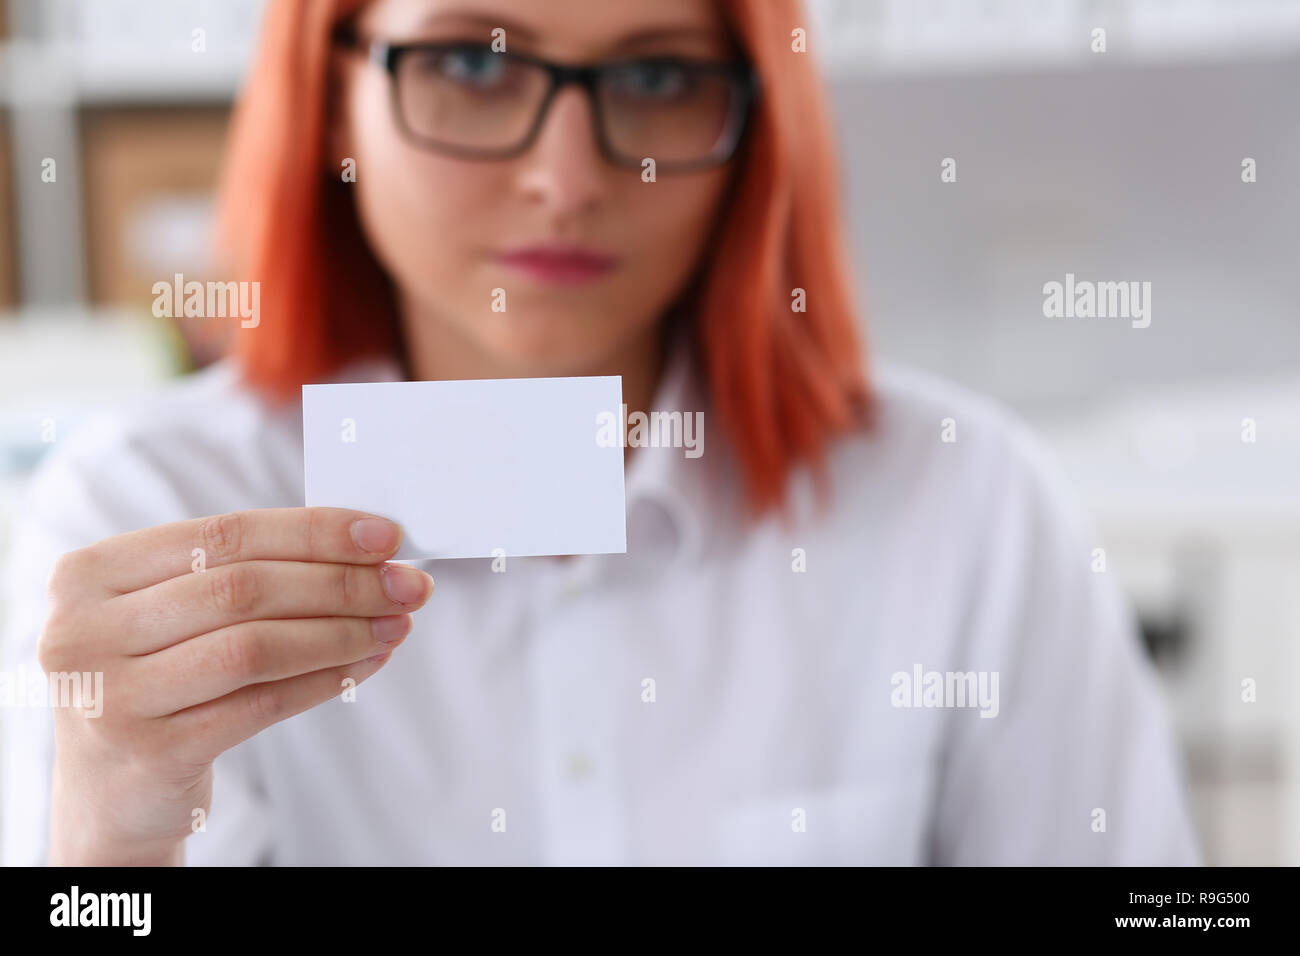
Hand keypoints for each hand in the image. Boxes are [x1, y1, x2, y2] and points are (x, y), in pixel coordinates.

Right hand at [37, 507, 432, 864]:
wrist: (108, 797)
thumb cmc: (154, 684)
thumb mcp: (167, 616)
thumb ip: (240, 573)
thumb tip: (365, 549)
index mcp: (90, 573)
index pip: (225, 534)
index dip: (313, 531)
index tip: (385, 536)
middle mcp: (84, 630)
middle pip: (243, 587)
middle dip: (341, 582)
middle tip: (407, 584)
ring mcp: (111, 696)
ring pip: (256, 645)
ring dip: (342, 631)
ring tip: (394, 624)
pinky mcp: (150, 753)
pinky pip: (262, 703)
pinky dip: (326, 679)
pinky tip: (366, 664)